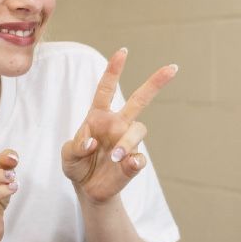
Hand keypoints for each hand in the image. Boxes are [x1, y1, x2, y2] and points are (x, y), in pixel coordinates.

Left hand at [62, 48, 176, 204]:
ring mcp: (127, 142)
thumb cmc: (77, 165)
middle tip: (173, 68)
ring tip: (114, 157)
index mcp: (98, 116)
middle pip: (139, 100)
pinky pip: (140, 158)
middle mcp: (117, 124)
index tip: (123, 52)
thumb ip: (75, 146)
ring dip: (126, 142)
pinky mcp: (133, 162)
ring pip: (138, 130)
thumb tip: (93, 142)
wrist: (88, 189)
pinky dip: (133, 161)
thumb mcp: (67, 155)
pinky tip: (126, 166)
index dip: (114, 70)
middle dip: (156, 82)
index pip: (106, 89)